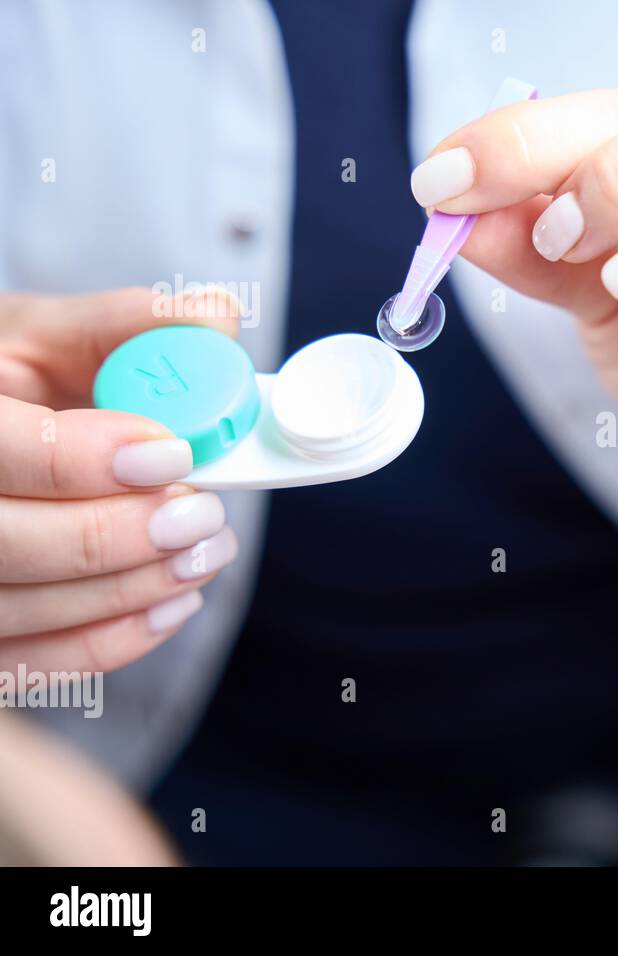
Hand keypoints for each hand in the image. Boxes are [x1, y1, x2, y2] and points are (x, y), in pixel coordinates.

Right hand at [0, 287, 240, 673]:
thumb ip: (123, 327)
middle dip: (117, 535)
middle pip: (4, 544)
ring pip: (22, 613)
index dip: (82, 459)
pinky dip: (113, 640)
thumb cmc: (1, 383)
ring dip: (133, 588)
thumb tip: (217, 317)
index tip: (170, 453)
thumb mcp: (40, 337)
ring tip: (208, 549)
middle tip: (201, 513)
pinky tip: (175, 603)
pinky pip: (33, 667)